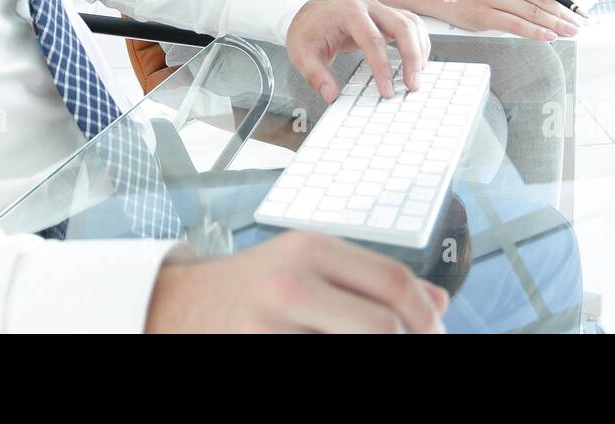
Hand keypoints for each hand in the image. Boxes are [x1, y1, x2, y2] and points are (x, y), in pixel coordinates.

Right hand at [145, 230, 447, 332]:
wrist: (175, 306)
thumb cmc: (252, 288)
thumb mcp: (307, 267)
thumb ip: (370, 279)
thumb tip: (438, 303)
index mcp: (310, 248)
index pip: (394, 283)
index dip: (427, 317)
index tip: (435, 333)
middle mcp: (290, 282)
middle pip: (383, 327)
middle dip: (410, 344)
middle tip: (416, 351)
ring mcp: (268, 325)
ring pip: (354, 350)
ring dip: (378, 358)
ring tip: (382, 357)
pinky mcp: (252, 352)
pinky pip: (317, 366)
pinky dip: (337, 362)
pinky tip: (335, 357)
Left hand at [285, 0, 429, 101]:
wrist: (309, 15)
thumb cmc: (308, 32)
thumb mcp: (301, 54)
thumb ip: (315, 75)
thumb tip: (331, 95)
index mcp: (348, 13)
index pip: (373, 39)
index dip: (383, 67)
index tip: (387, 90)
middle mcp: (369, 7)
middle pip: (401, 25)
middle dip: (412, 55)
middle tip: (413, 84)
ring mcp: (380, 9)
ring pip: (411, 23)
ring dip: (420, 49)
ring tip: (418, 75)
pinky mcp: (387, 16)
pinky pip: (411, 25)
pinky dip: (419, 42)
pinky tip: (418, 62)